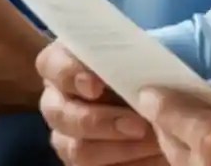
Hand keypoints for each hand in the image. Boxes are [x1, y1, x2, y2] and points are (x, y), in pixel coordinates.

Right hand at [37, 40, 166, 165]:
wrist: (159, 104)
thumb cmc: (144, 70)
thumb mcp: (139, 57)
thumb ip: (130, 60)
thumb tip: (139, 77)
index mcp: (63, 64)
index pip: (51, 65)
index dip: (69, 75)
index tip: (95, 86)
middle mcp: (57, 100)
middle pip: (58, 113)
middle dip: (98, 121)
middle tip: (138, 125)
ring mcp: (66, 135)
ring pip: (75, 149)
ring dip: (117, 148)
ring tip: (155, 143)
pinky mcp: (82, 162)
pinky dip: (126, 164)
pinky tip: (151, 156)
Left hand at [137, 88, 210, 165]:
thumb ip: (209, 102)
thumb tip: (176, 92)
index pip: (167, 114)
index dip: (156, 99)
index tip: (148, 91)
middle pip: (166, 140)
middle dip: (168, 122)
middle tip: (169, 105)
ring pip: (177, 161)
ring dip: (180, 144)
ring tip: (193, 129)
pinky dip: (193, 160)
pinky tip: (207, 150)